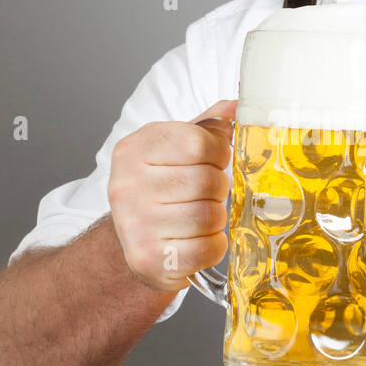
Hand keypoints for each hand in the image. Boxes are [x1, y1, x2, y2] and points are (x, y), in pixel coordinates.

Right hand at [107, 98, 237, 291]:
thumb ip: (206, 127)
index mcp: (133, 150)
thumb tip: (239, 106)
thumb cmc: (160, 190)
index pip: (197, 142)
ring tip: (202, 215)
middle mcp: (126, 186)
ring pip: (208, 216)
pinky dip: (213, 246)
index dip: (219, 152)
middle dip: (219, 188)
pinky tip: (200, 239)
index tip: (217, 160)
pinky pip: (206, 249)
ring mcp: (134, 225)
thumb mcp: (175, 149)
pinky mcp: (148, 259)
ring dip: (216, 218)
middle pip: (206, 181)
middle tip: (210, 193)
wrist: (132, 241)